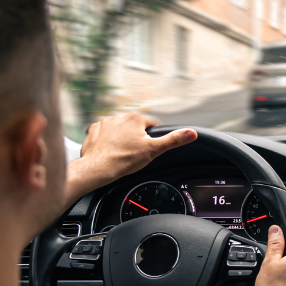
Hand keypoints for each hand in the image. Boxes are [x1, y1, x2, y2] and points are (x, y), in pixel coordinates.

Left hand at [65, 113, 196, 204]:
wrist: (97, 168)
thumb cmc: (124, 160)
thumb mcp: (154, 150)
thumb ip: (173, 140)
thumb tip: (192, 133)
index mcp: (136, 118)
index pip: (152, 126)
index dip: (153, 139)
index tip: (148, 149)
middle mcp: (119, 116)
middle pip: (135, 128)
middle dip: (136, 139)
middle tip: (134, 154)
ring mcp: (105, 123)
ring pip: (120, 131)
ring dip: (122, 139)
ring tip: (121, 154)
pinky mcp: (93, 131)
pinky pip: (104, 134)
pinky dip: (107, 142)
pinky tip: (110, 152)